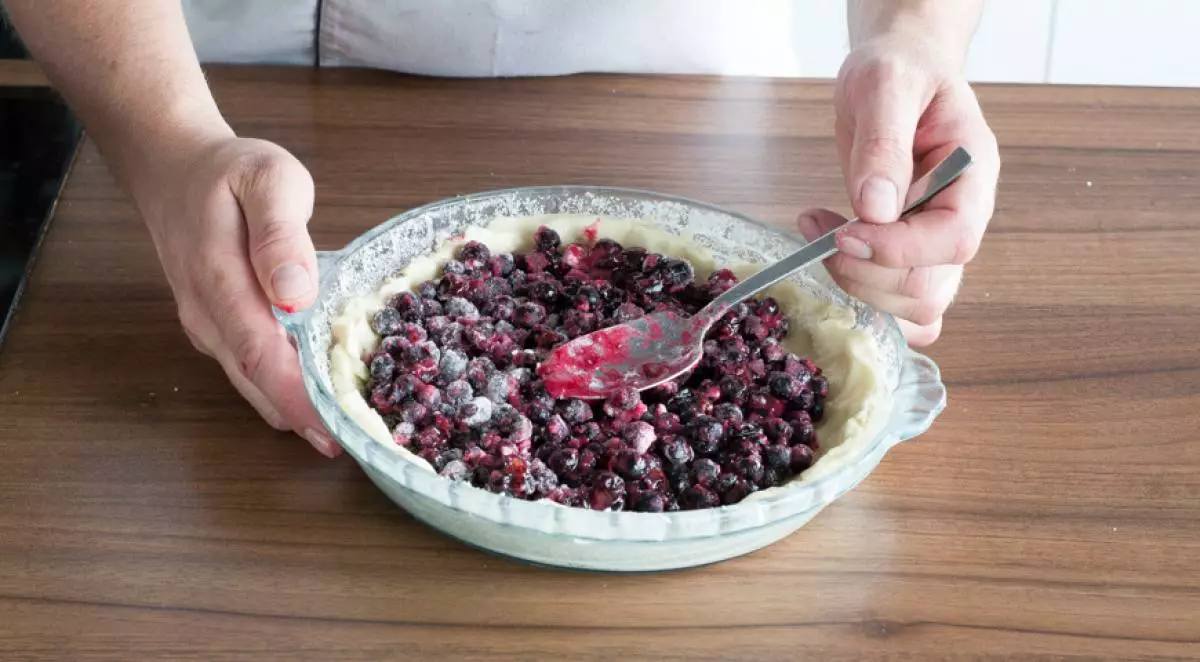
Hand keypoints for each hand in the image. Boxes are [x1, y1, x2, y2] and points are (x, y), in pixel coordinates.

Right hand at [135, 136, 340, 457]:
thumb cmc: (228, 172)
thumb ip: (281, 235)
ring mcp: (209, 327)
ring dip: (296, 409)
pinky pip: (251, 368)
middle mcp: (209, 318)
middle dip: (306, 418)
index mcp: (220, 284)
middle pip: (258, 384)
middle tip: (356, 443)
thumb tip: (294, 295)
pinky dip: (284, 388)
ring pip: (253, 383)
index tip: (336, 426)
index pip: (261, 357)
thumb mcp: (268, 180)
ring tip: (345, 430)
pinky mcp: (217, 328)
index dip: (298, 397)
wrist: (170, 167)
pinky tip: (321, 395)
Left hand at [798, 34, 999, 344]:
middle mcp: (963, 215)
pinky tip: (834, 261)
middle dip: (864, 272)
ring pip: (914, 304)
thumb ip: (883, 143)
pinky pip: (905, 306)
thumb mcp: (885, 85)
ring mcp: (938, 241)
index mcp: (973, 173)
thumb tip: (875, 208)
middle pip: (929, 285)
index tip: (844, 234)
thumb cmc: (898, 71)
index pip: (954, 239)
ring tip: (816, 230)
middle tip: (817, 231)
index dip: (898, 250)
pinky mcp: (912, 254)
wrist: (897, 74)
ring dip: (855, 285)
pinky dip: (867, 302)